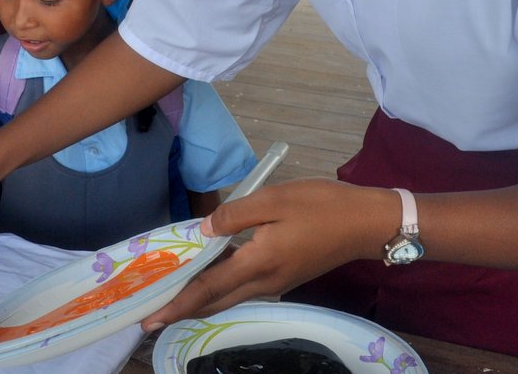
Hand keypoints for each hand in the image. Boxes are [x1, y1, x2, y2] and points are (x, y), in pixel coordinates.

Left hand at [141, 179, 393, 329]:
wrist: (366, 223)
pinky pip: (244, 287)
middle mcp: (265, 281)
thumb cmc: (321, 206)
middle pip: (216, 300)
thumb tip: (204, 230)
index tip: (150, 318)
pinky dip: (222, 286)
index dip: (178, 303)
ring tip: (174, 295)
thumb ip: (235, 214)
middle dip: (183, 308)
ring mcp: (277, 282)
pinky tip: (212, 273)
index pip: (208, 288)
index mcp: (258, 263)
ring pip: (230, 296)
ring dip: (201, 299)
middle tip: (152, 316)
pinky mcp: (285, 276)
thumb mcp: (275, 199)